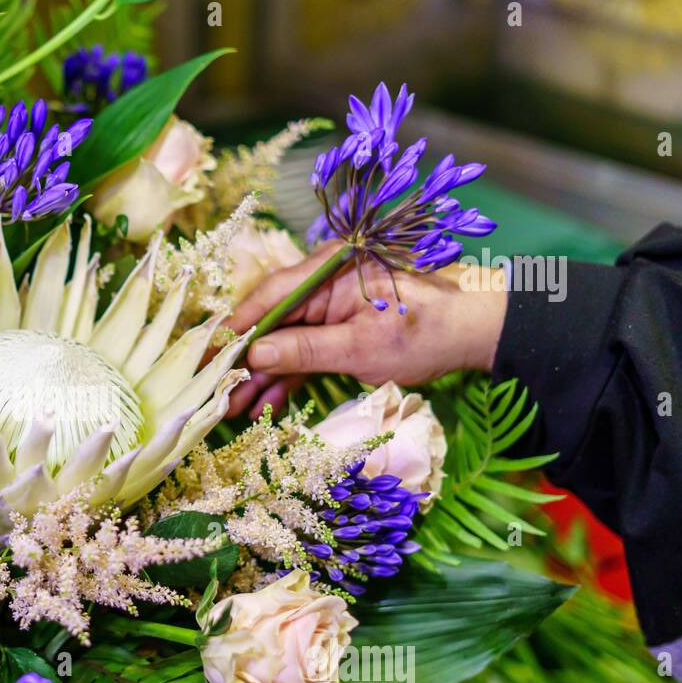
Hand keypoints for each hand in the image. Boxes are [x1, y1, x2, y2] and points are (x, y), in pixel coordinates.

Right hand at [225, 241, 508, 417]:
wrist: (477, 330)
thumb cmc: (425, 331)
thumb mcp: (360, 347)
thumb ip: (304, 351)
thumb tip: (253, 355)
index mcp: (326, 273)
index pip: (266, 299)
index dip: (232, 329)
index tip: (204, 355)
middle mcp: (322, 284)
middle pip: (270, 322)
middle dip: (242, 361)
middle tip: (215, 393)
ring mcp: (331, 306)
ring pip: (284, 341)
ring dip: (262, 375)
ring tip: (235, 409)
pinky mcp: (341, 326)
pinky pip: (305, 350)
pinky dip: (288, 376)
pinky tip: (266, 403)